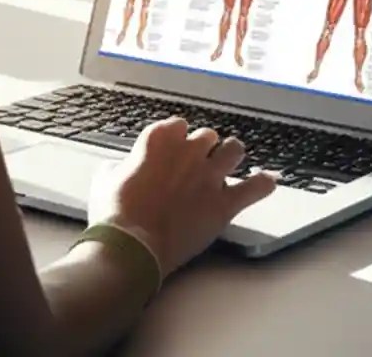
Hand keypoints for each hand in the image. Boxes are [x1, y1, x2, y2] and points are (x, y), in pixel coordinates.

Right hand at [86, 117, 276, 275]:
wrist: (132, 246)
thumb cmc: (115, 213)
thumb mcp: (104, 178)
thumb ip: (121, 164)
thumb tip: (123, 166)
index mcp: (160, 139)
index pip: (178, 125)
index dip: (176, 140)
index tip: (172, 152)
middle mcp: (189, 151)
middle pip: (208, 136)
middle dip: (203, 148)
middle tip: (195, 164)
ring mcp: (211, 176)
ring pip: (234, 150)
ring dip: (230, 156)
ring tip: (226, 166)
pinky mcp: (225, 203)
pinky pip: (256, 187)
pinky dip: (263, 183)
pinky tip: (267, 181)